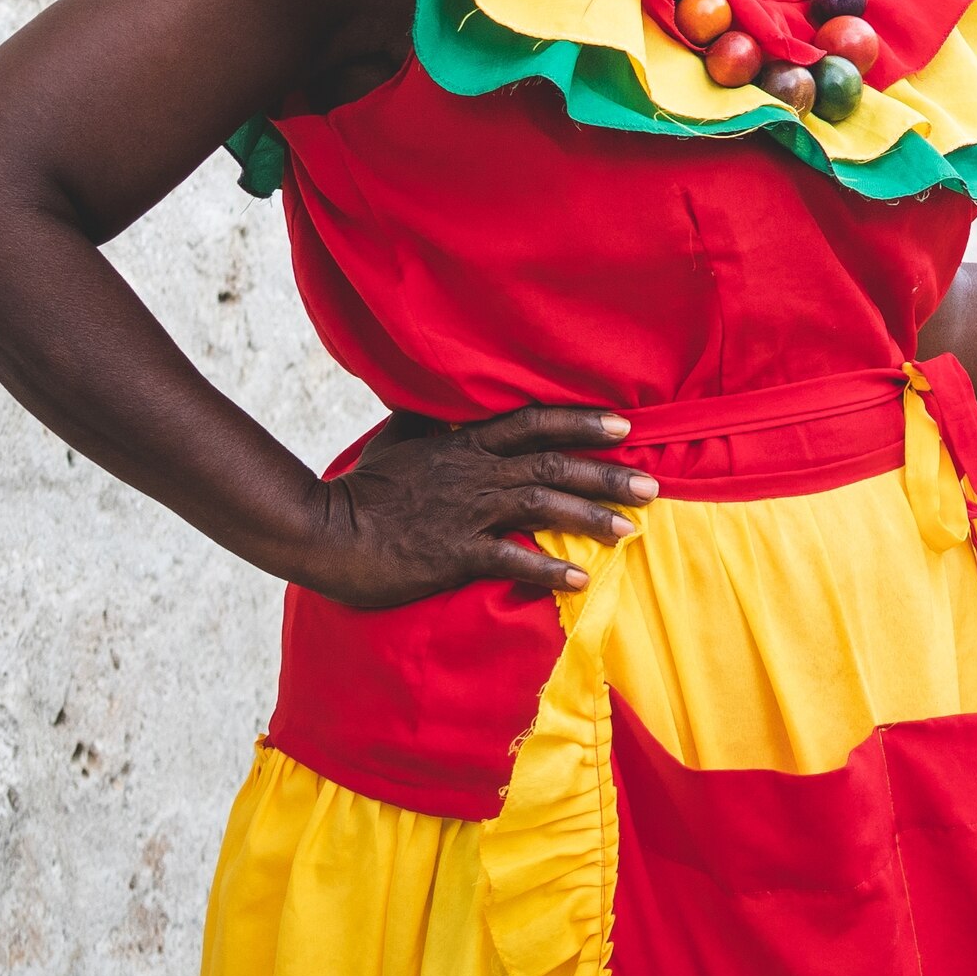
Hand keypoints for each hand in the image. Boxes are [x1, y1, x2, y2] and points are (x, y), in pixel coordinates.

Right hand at [288, 406, 658, 609]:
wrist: (324, 531)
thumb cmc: (363, 486)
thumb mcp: (400, 438)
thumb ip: (434, 418)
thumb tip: (450, 395)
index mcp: (463, 443)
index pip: (533, 422)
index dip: (580, 420)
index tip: (623, 423)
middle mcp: (473, 472)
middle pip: (551, 465)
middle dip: (605, 473)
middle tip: (652, 485)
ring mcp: (465, 513)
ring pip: (541, 507)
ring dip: (590, 517)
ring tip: (631, 530)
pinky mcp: (452, 554)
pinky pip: (510, 560)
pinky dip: (547, 569)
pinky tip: (580, 579)